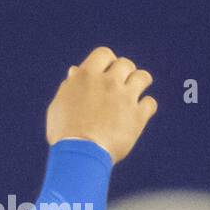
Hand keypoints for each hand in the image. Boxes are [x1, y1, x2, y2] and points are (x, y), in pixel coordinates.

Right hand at [45, 46, 157, 164]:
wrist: (79, 155)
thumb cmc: (64, 132)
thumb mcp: (59, 106)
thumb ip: (69, 86)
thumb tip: (74, 71)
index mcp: (86, 76)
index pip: (103, 54)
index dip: (105, 63)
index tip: (102, 74)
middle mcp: (109, 82)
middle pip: (125, 64)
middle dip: (122, 73)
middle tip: (115, 87)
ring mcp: (125, 98)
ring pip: (143, 77)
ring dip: (138, 84)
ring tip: (130, 95)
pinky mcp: (138, 115)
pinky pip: (150, 103)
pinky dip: (144, 108)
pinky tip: (135, 115)